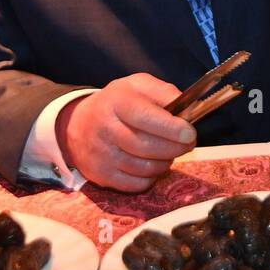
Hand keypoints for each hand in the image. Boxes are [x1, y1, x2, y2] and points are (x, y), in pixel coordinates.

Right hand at [56, 74, 196, 191]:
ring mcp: (101, 155)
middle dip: (175, 147)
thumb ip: (164, 92)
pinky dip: (152, 177)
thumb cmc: (118, 103)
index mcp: (116, 102)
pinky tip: (153, 164)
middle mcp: (105, 129)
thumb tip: (188, 110)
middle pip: (146, 146)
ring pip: (144, 167)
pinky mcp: (101, 176)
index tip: (190, 133)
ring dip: (165, 162)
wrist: (79, 124)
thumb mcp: (138, 86)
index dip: (170, 128)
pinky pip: (137, 184)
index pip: (144, 117)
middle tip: (188, 143)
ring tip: (169, 151)